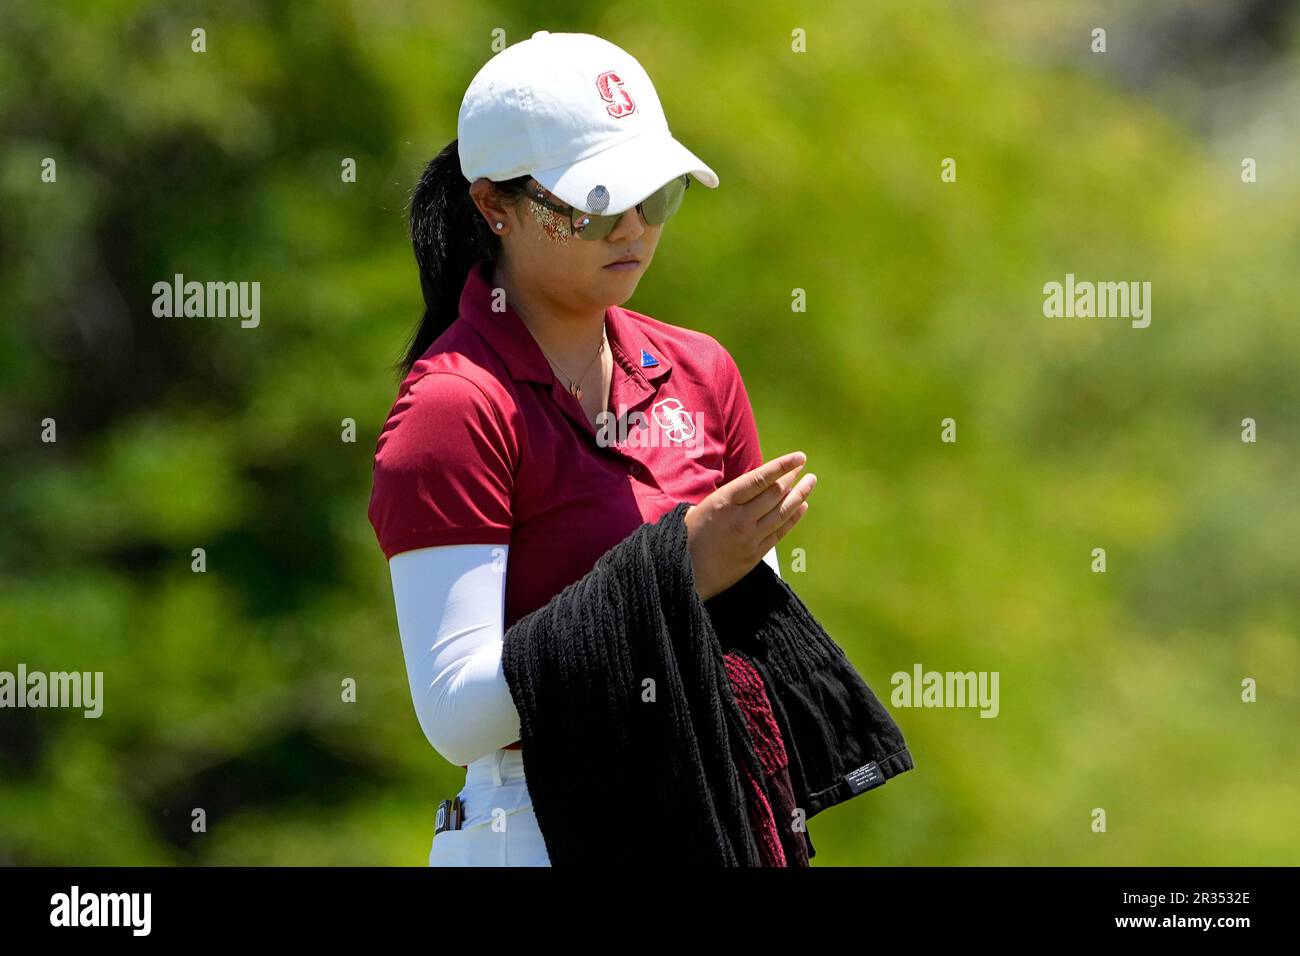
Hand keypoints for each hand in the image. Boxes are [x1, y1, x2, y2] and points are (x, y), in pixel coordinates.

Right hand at [684, 451, 815, 600]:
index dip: (782, 466)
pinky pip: (780, 532)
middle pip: (775, 494)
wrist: (683, 574)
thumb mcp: (698, 508)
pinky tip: (802, 506)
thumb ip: (725, 497)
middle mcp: (741, 518)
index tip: (799, 457)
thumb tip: (748, 485)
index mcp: (724, 502)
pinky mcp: (755, 554)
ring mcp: (750, 537)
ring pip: (782, 512)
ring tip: (810, 483)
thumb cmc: (687, 537)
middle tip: (803, 468)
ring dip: (800, 495)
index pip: (760, 478)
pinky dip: (793, 518)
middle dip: (793, 478)